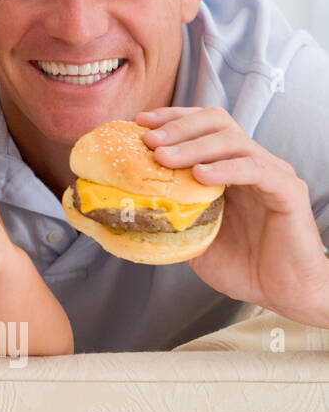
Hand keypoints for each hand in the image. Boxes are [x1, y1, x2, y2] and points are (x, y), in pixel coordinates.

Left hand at [138, 107, 328, 324]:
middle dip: (178, 125)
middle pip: (217, 122)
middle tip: (149, 140)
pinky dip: (226, 168)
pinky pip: (256, 169)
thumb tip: (122, 207)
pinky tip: (201, 174)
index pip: (201, 126)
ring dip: (194, 145)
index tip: (139, 123)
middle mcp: (251, 162)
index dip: (171, 119)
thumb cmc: (241, 264)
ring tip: (164, 157)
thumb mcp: (192, 236)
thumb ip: (167, 215)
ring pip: (234, 141)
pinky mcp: (288, 192)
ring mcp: (271, 174)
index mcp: (228, 167)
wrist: (284, 292)